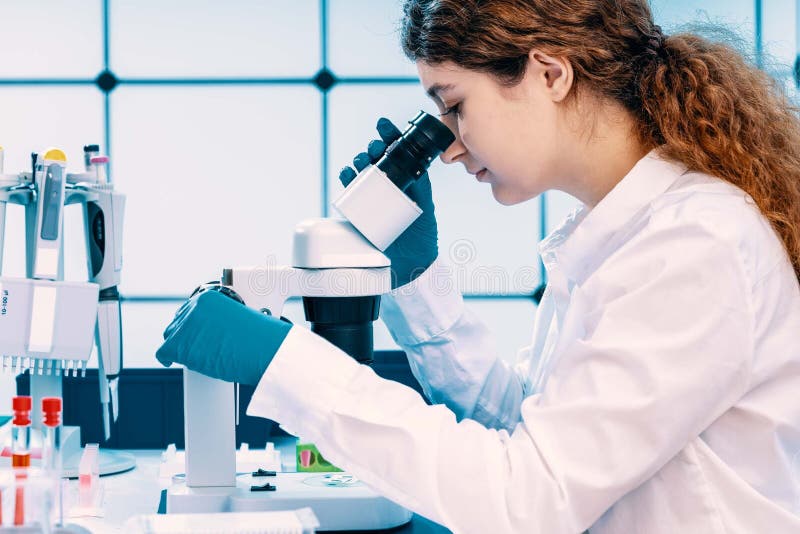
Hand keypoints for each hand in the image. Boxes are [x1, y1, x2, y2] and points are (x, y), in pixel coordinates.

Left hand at [156, 290, 291, 385]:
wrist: (263, 350)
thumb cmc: (258, 338)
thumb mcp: (237, 320)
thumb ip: (220, 321)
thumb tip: (212, 332)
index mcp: (209, 297)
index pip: (190, 309)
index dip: (192, 324)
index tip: (194, 332)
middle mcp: (193, 307)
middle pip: (179, 321)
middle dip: (184, 334)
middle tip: (194, 345)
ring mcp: (184, 325)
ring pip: (170, 336)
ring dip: (178, 345)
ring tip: (192, 355)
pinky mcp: (178, 344)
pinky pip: (164, 352)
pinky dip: (166, 358)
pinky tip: (170, 362)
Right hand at [338, 117, 438, 288]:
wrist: (410, 264)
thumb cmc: (422, 235)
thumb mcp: (424, 206)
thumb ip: (420, 189)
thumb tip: (415, 168)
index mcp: (406, 179)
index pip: (396, 151)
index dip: (389, 135)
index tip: (383, 126)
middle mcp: (388, 184)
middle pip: (376, 158)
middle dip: (373, 148)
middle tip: (375, 149)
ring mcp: (372, 196)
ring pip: (361, 170)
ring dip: (358, 160)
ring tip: (362, 161)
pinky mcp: (359, 210)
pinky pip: (350, 190)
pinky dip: (346, 178)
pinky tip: (347, 173)